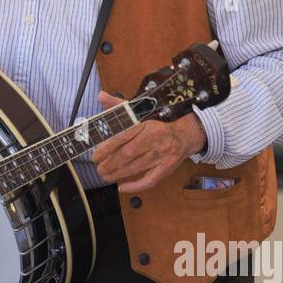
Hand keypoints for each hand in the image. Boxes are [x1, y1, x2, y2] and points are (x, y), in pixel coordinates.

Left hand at [90, 90, 206, 193]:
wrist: (186, 133)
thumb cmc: (160, 123)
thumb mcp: (141, 111)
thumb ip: (119, 106)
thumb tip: (101, 96)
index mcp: (146, 124)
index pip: (123, 136)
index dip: (107, 147)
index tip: (95, 155)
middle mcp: (154, 139)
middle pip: (128, 154)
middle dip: (110, 163)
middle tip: (99, 168)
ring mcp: (162, 155)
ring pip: (136, 168)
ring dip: (118, 174)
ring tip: (105, 176)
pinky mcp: (167, 168)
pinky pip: (150, 180)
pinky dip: (135, 186)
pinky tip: (122, 187)